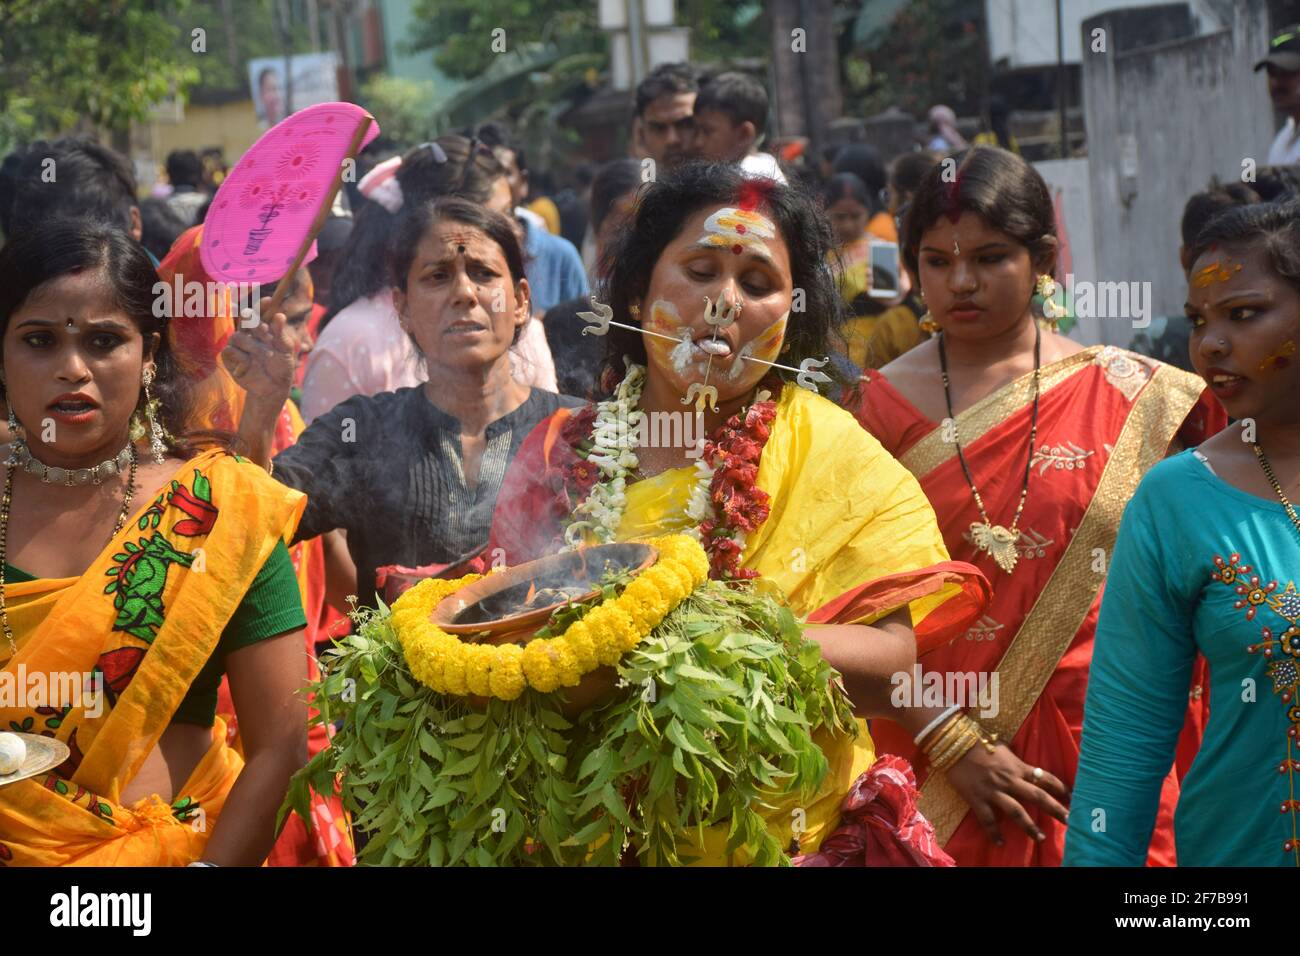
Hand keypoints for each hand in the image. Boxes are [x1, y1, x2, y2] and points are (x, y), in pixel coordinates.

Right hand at [222, 298, 296, 402]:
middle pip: (244, 321)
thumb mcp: (285, 351)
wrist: (274, 388)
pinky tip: (250, 366)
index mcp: (262, 331)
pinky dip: (242, 358)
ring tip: (268, 356)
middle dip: (254, 323)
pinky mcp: (229, 359)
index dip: (262, 306)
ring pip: (237, 337)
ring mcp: (238, 347)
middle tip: (264, 330)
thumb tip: (280, 315)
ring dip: (253, 346)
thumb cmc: (281, 368)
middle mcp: (249, 336)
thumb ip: (281, 334)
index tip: (270, 300)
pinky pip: (230, 351)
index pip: (258, 314)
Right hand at [943, 742, 1068, 846]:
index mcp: (1017, 766)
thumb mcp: (1001, 746)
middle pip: (1038, 797)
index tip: (1071, 796)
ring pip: (1017, 812)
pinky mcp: (978, 799)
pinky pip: (988, 820)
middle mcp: (1009, 780)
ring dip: (1030, 827)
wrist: (953, 744)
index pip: (1045, 777)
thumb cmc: (978, 740)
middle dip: (1056, 809)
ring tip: (1040, 838)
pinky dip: (994, 833)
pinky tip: (1000, 843)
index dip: (1060, 787)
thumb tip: (1021, 764)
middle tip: (1070, 820)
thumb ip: (1013, 758)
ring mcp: (994, 791)